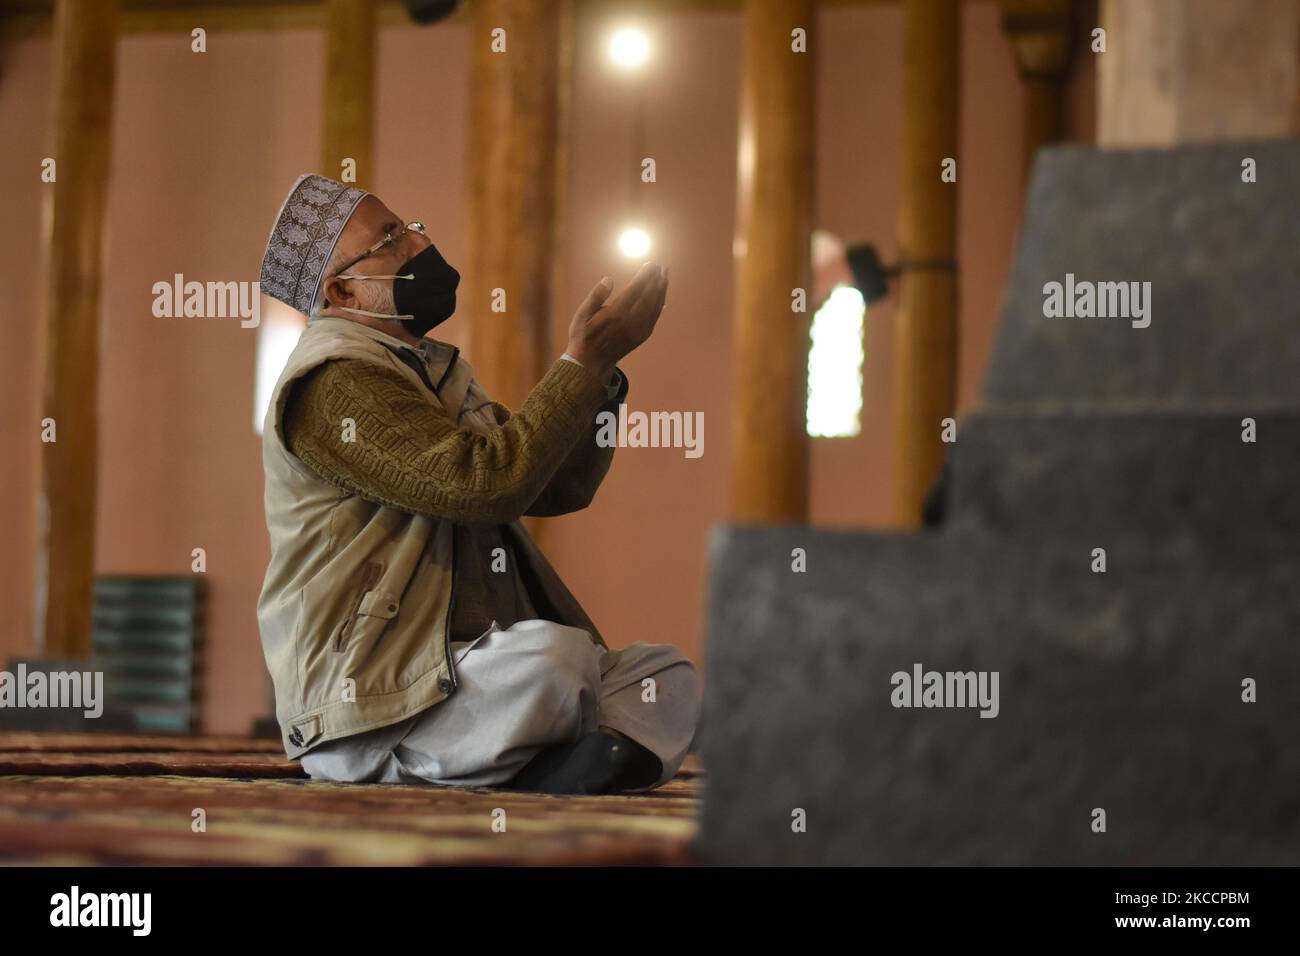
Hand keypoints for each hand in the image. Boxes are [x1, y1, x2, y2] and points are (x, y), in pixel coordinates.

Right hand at [565, 262, 668, 381]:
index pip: (635, 289)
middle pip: (648, 296)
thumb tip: (608, 279)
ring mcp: (638, 330)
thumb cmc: (583, 335)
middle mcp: (630, 321)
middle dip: (656, 280)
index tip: (651, 264)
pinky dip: (660, 305)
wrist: (591, 362)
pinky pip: (654, 317)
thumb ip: (595, 296)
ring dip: (661, 290)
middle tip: (661, 266)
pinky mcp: (641, 336)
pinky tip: (662, 296)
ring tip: (665, 277)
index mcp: (615, 313)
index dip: (644, 276)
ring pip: (655, 306)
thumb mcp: (582, 315)